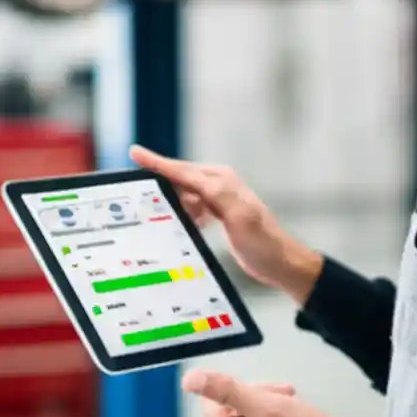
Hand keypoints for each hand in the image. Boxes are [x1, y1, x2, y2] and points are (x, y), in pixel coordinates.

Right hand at [130, 145, 323, 303]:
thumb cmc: (263, 242)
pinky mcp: (218, 213)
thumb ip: (217, 195)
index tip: (135, 153)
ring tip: (156, 211)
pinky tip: (181, 224)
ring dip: (171, 200)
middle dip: (159, 180)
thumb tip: (193, 177)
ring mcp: (219, 198)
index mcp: (222, 181)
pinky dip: (182, 212)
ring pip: (184, 192)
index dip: (157, 162)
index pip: (183, 169)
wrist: (280, 263)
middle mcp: (220, 184)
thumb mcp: (240, 217)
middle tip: (137, 188)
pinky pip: (191, 206)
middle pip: (180, 177)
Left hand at [184, 369, 343, 416]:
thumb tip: (191, 379)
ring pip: (248, 410)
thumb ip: (229, 391)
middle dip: (257, 395)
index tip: (257, 392)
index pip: (211, 403)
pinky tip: (292, 412)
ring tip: (290, 404)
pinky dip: (275, 412)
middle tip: (280, 398)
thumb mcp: (266, 407)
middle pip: (231, 405)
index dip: (235, 391)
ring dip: (268, 401)